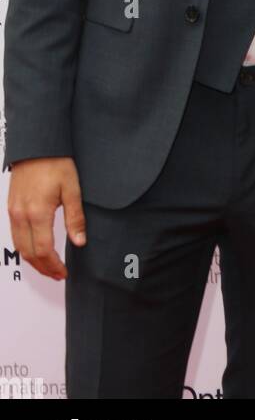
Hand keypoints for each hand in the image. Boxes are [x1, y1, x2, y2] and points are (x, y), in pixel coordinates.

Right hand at [8, 157, 86, 279]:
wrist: (37, 145)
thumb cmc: (56, 163)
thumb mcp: (72, 189)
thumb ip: (75, 218)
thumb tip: (79, 242)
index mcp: (38, 213)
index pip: (43, 250)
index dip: (53, 265)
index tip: (63, 272)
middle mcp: (21, 215)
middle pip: (28, 253)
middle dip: (43, 268)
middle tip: (57, 274)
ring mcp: (13, 211)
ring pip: (19, 246)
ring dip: (33, 260)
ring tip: (48, 266)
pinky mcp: (11, 207)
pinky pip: (15, 235)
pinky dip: (25, 247)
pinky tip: (36, 249)